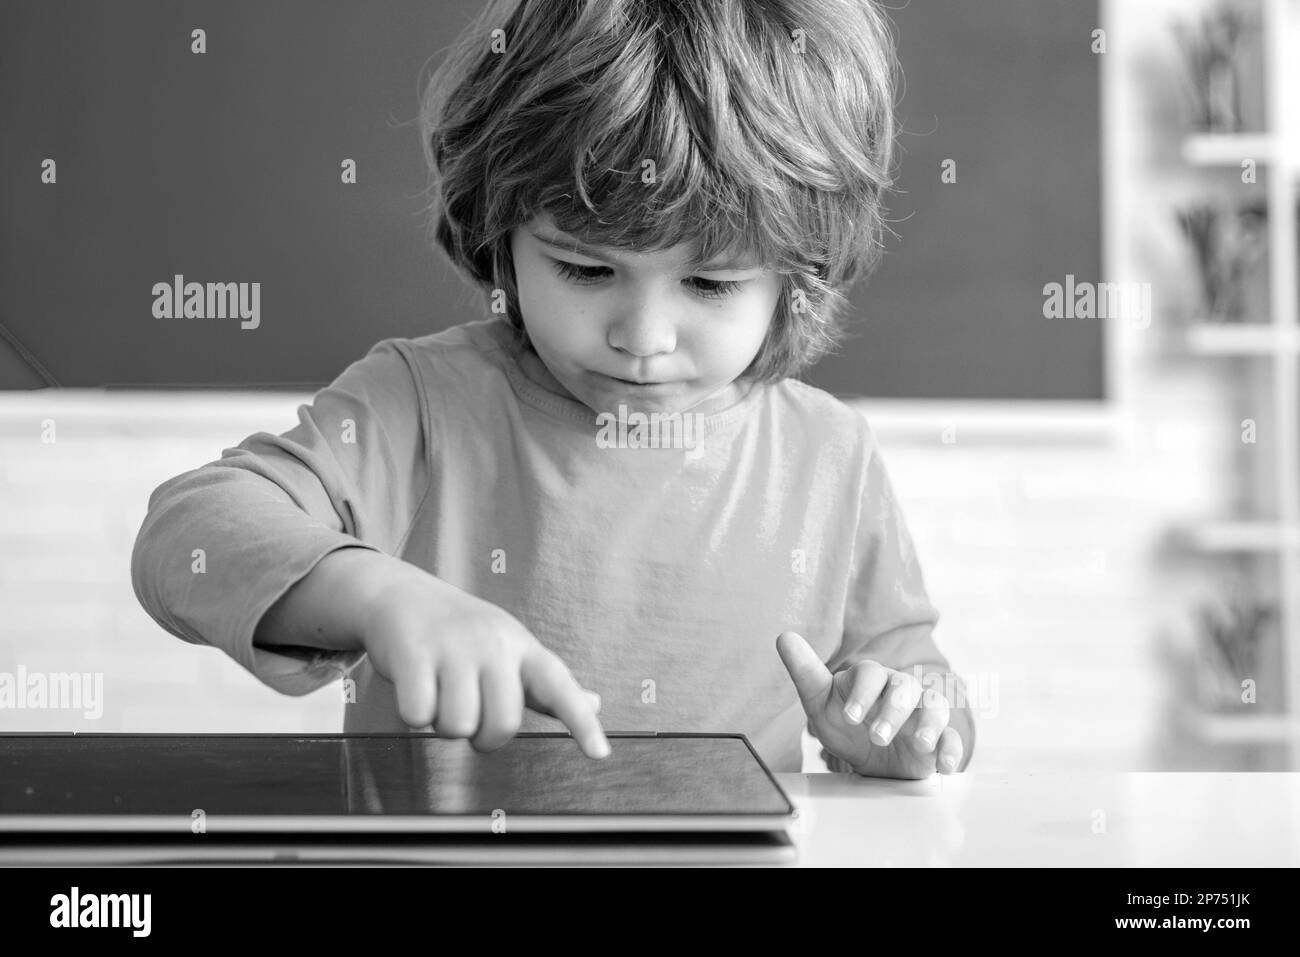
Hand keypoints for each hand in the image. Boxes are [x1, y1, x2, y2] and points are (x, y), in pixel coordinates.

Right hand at [360, 567, 609, 758]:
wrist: (401, 594)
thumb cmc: (462, 631)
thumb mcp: (511, 648)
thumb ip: (547, 685)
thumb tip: (594, 703)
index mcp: (523, 648)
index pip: (560, 688)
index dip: (582, 723)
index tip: (600, 753)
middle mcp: (494, 645)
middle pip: (502, 726)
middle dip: (481, 737)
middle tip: (469, 712)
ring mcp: (454, 647)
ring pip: (458, 726)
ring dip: (443, 724)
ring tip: (440, 693)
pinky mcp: (414, 653)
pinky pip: (418, 715)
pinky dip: (414, 714)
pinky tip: (415, 687)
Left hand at [776, 631, 963, 778]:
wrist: (868, 756)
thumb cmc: (845, 723)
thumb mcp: (820, 701)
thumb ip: (805, 671)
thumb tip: (784, 636)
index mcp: (872, 678)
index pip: (872, 674)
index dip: (862, 693)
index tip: (849, 716)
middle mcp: (901, 690)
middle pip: (906, 688)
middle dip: (893, 711)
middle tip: (877, 736)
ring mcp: (922, 714)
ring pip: (936, 707)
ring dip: (929, 725)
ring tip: (919, 744)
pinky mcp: (938, 739)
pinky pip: (951, 738)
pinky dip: (952, 749)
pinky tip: (945, 765)